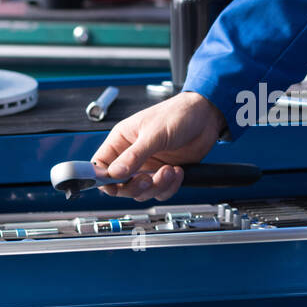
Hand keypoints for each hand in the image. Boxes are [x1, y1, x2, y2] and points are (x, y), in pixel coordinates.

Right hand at [90, 91, 224, 201]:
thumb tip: (115, 173)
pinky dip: (170, 186)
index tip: (111, 185)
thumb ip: (134, 155)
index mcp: (121, 141)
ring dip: (156, 186)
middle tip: (147, 179)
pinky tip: (177, 171)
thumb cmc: (177, 114)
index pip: (101, 165)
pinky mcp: (165, 174)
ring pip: (142, 192)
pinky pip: (161, 191)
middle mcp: (132, 156)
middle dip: (134, 186)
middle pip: (120, 185)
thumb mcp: (153, 134)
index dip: (102, 179)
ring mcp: (149, 167)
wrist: (206, 116)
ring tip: (169, 170)